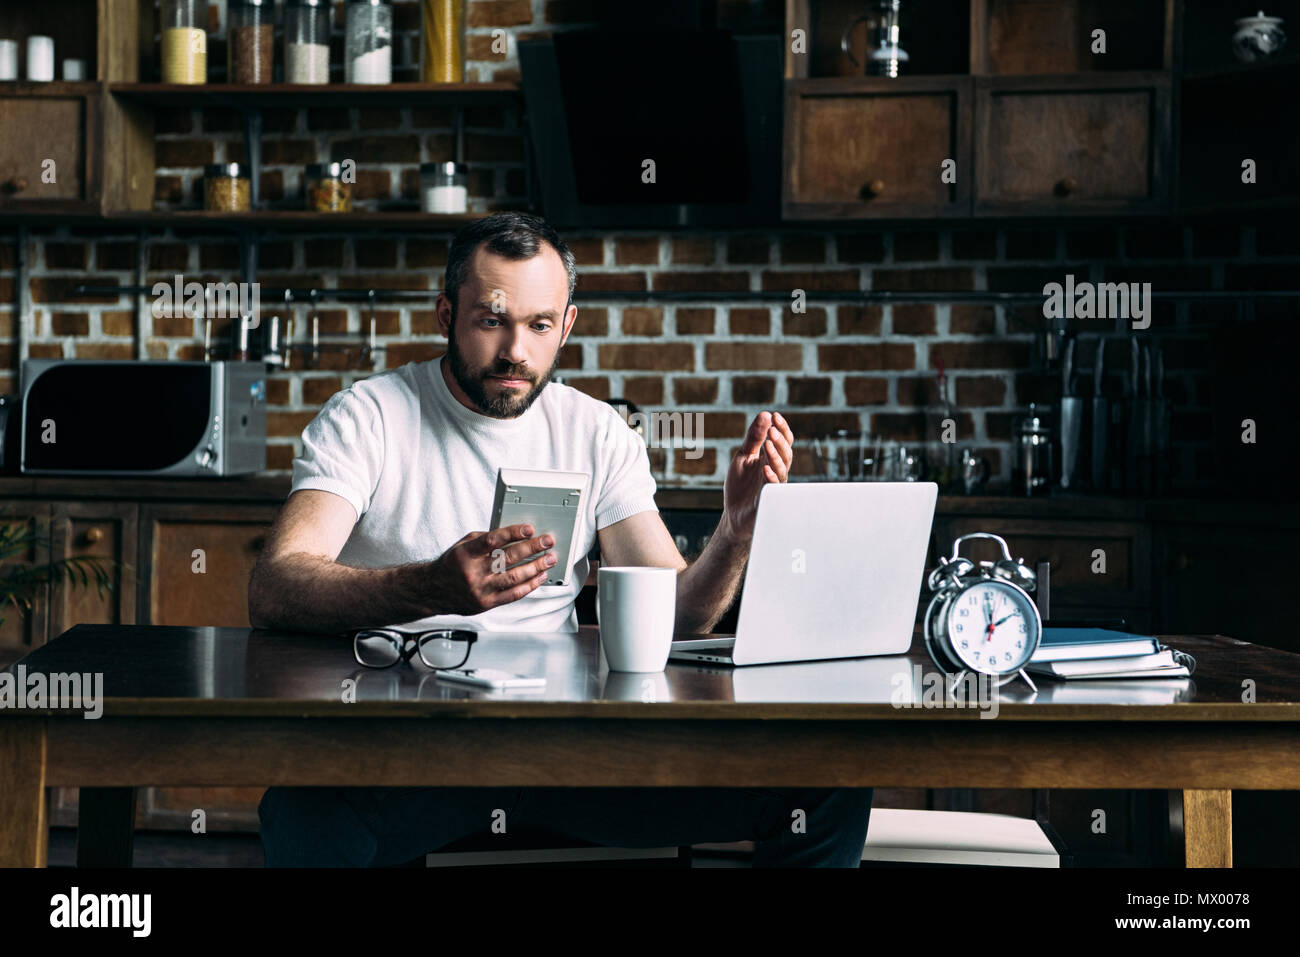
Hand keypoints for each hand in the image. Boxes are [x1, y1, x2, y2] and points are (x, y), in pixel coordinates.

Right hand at [426, 524, 557, 614]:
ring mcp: (480, 589)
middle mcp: (473, 572)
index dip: (512, 533)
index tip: (529, 529)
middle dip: (532, 548)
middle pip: (508, 558)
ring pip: (514, 578)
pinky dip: (529, 585)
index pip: (492, 540)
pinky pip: (513, 595)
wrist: (434, 591)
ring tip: (549, 559)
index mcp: (467, 554)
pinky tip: (540, 577)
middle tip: (548, 541)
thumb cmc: (453, 564)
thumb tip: (513, 534)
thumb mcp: (463, 545)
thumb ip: (485, 539)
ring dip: (535, 568)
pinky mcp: (486, 603)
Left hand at [721, 411, 793, 543]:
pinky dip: (771, 478)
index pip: (783, 441)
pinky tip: (765, 468)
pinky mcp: (766, 500)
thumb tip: (765, 415)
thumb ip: (754, 437)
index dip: (781, 428)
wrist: (734, 514)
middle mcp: (776, 471)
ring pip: (782, 469)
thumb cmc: (740, 485)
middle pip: (786, 454)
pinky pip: (773, 489)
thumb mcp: (744, 456)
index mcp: (771, 459)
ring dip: (776, 456)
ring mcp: (773, 486)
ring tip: (768, 443)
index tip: (775, 416)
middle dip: (780, 441)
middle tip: (772, 430)